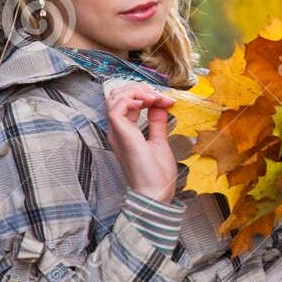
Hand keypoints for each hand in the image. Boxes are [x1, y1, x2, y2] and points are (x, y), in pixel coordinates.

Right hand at [105, 83, 178, 202]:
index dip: (145, 94)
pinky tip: (148, 103)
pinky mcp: (120, 134)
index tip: (167, 100)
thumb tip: (160, 106)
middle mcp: (117, 130)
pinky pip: (116, 107)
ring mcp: (117, 132)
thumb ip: (157, 123)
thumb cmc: (156, 175)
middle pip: (117, 95)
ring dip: (136, 91)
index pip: (126, 102)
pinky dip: (132, 99)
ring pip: (114, 97)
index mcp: (125, 131)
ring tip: (155, 98)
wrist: (155, 193)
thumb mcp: (159, 142)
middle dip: (140, 89)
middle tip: (160, 96)